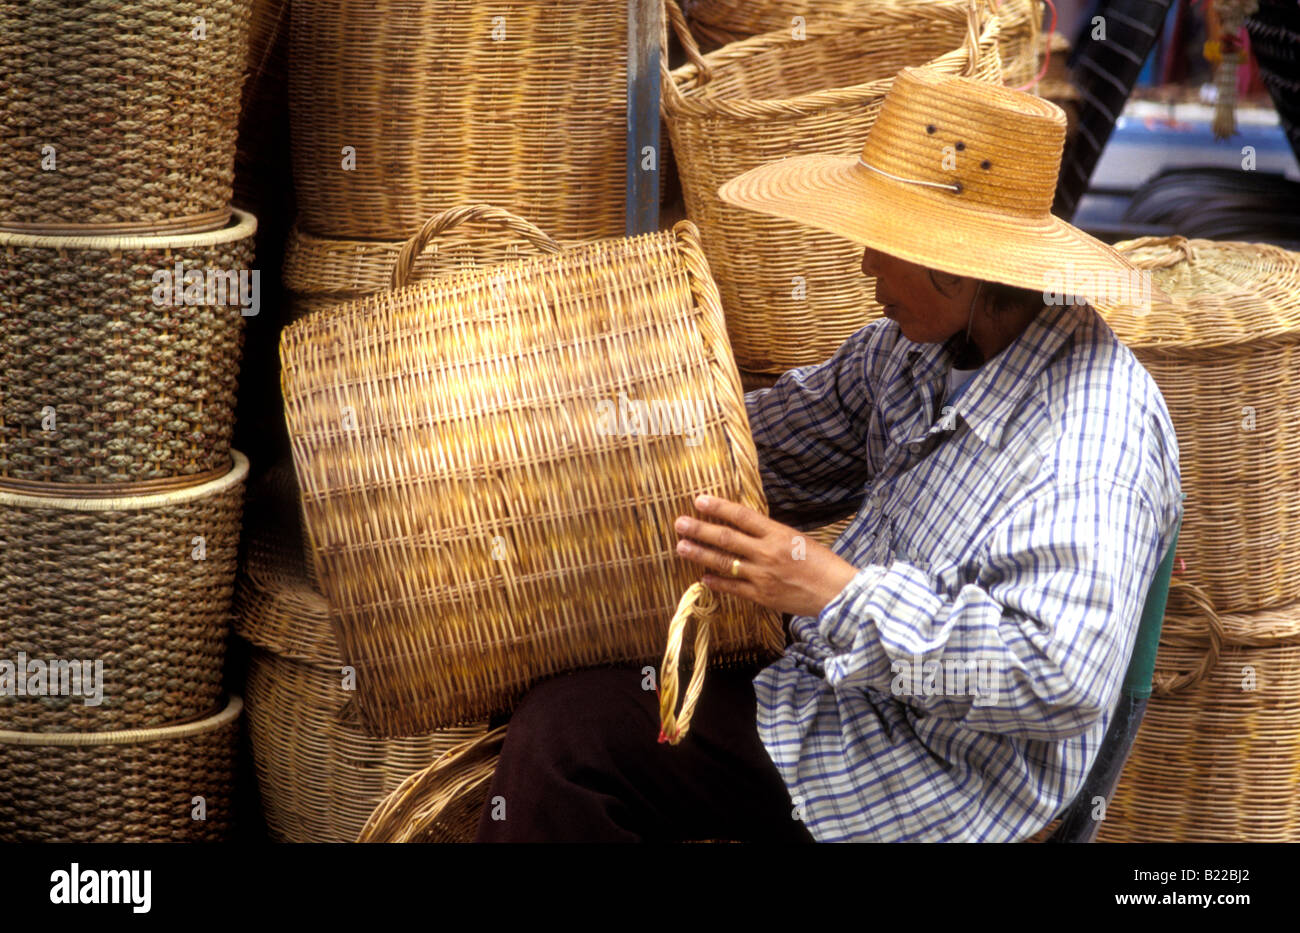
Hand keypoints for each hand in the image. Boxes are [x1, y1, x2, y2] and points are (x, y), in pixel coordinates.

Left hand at [674, 494, 860, 617]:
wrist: (838, 593)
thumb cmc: (822, 563)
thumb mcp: (798, 538)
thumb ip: (771, 534)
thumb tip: (745, 527)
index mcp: (778, 533)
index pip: (741, 516)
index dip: (718, 507)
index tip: (699, 500)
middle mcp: (767, 552)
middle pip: (726, 538)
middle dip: (700, 530)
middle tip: (679, 524)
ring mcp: (762, 575)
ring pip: (724, 562)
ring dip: (700, 554)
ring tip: (681, 547)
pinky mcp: (762, 596)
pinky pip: (733, 588)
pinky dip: (716, 582)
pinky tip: (703, 576)